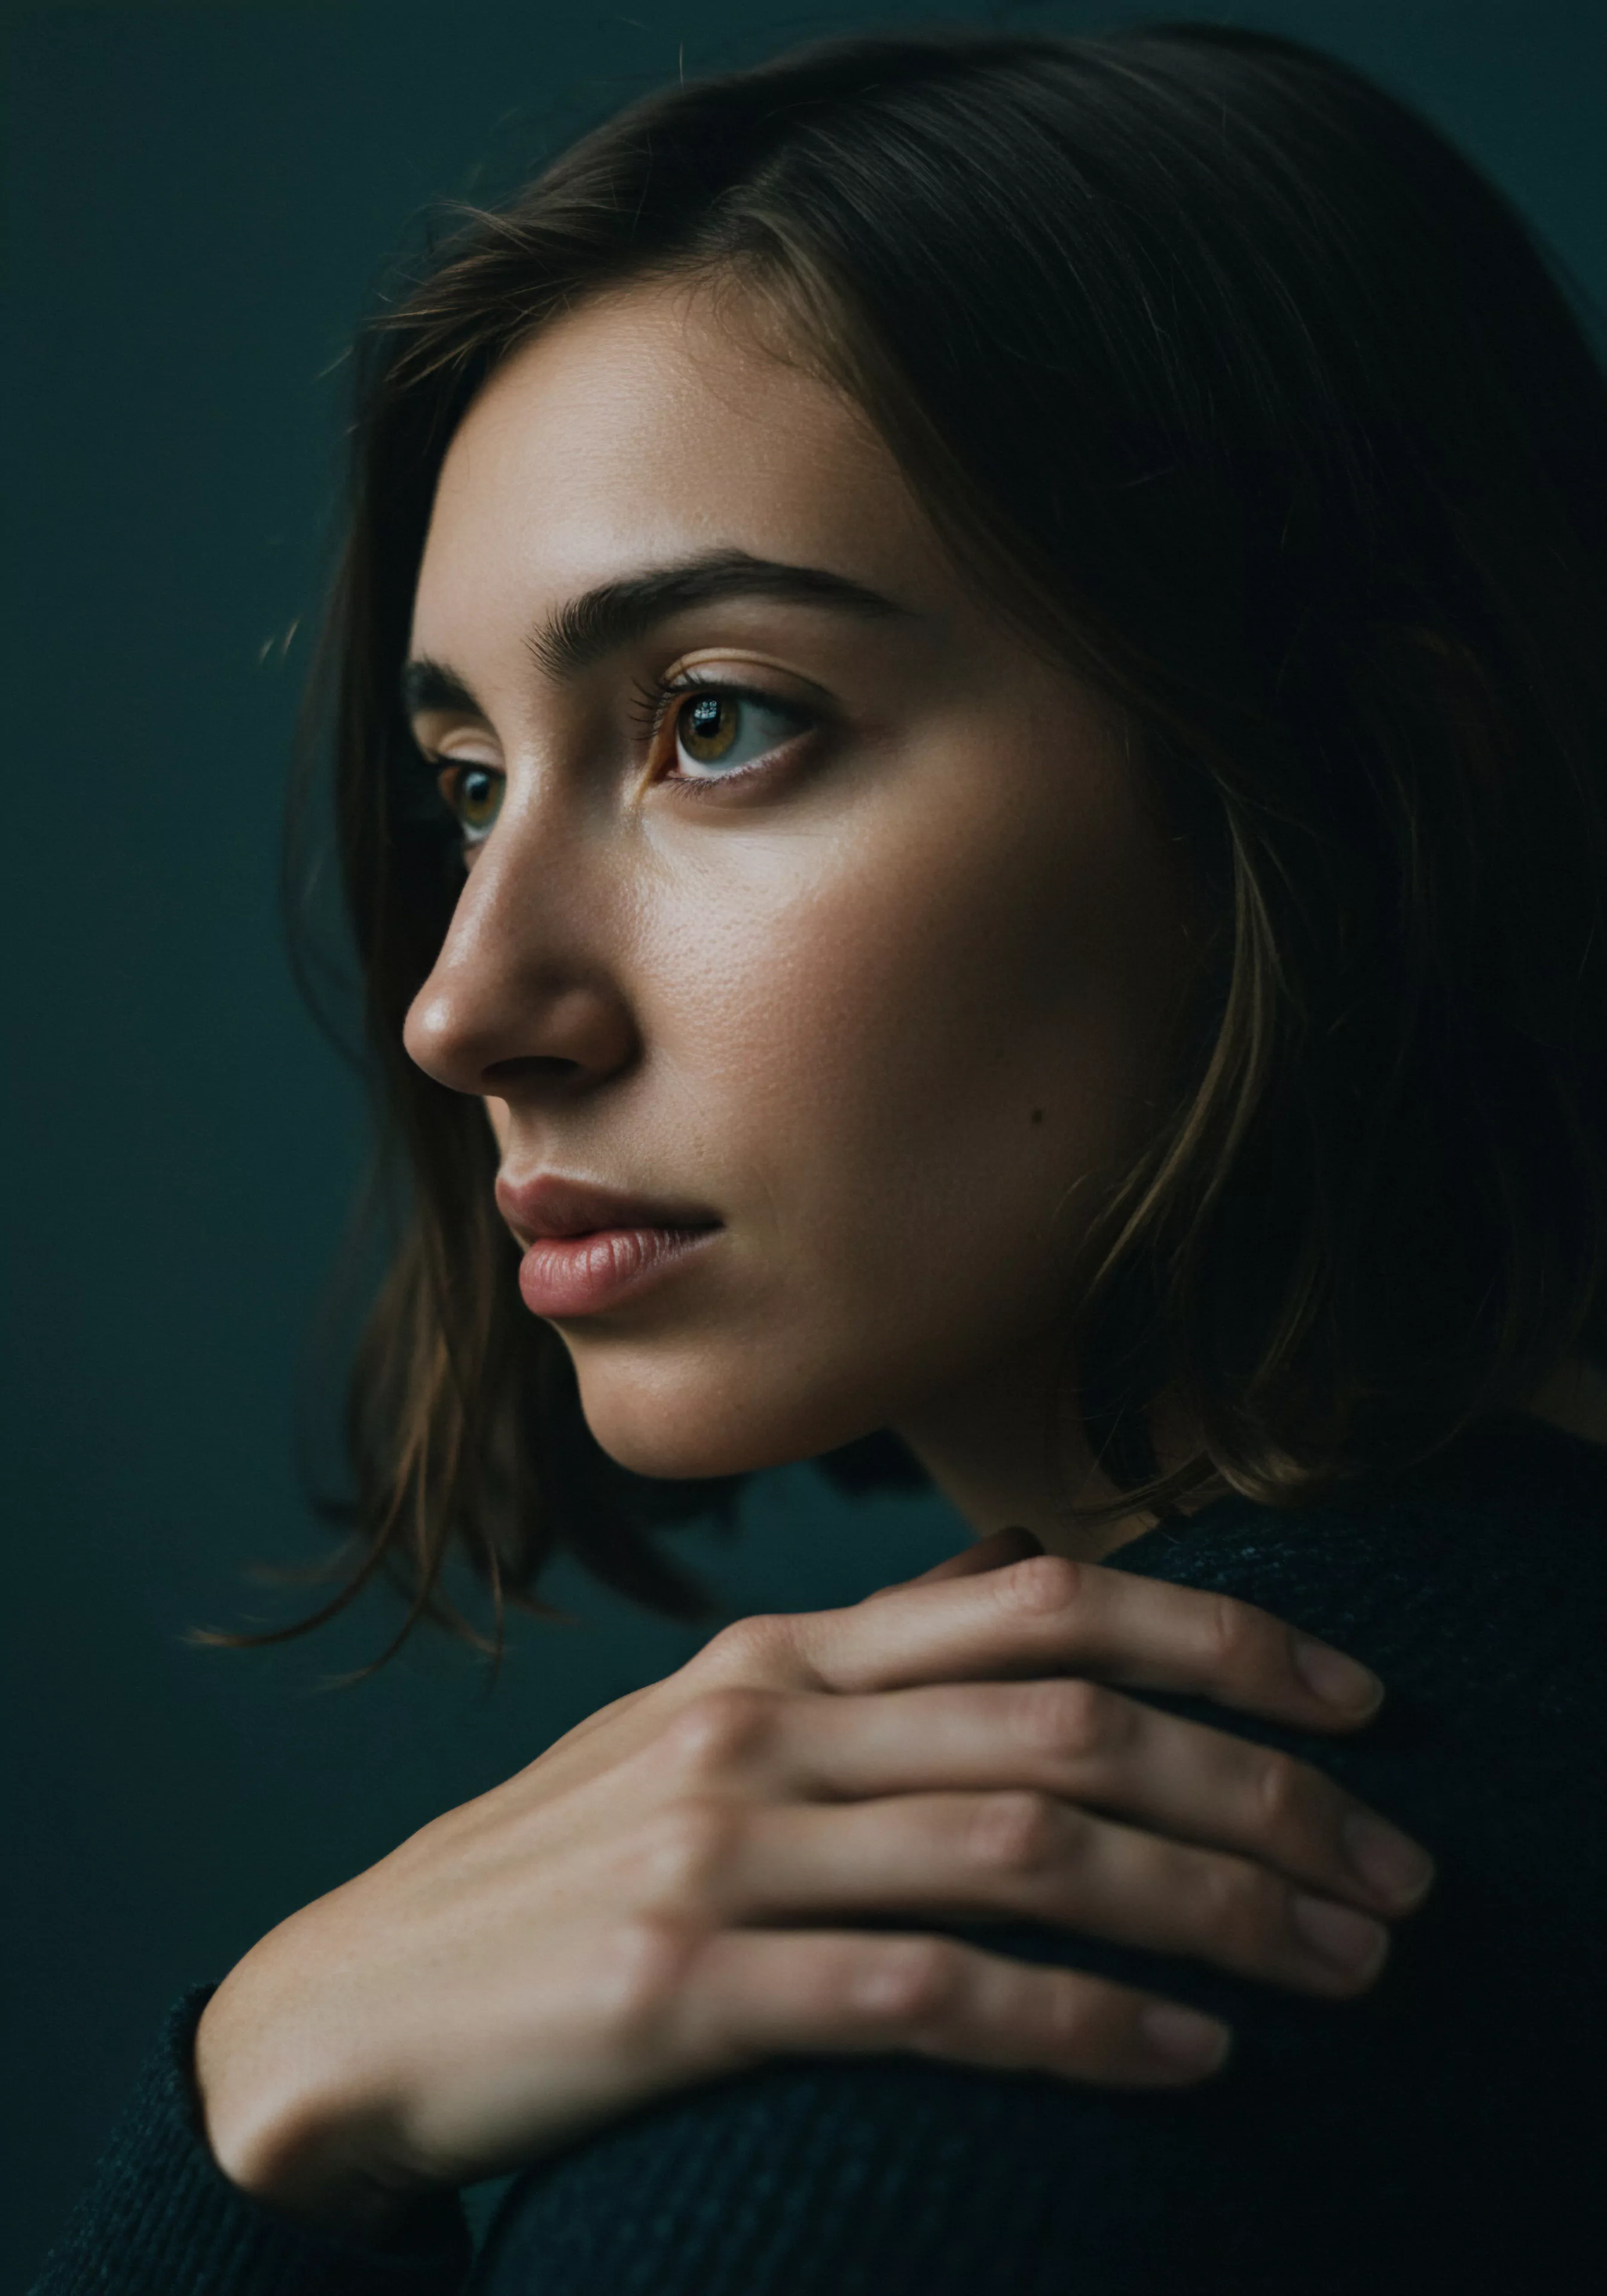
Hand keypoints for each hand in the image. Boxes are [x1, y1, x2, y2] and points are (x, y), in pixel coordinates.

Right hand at [194, 1535, 1431, 2235]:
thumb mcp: (700, 1738)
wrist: (350, 2006)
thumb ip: (857, 1678)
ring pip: (1027, 1850)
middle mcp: (763, 1729)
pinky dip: (1082, 2023)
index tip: (1354, 1696)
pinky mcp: (684, 1994)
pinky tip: (1187, 2054)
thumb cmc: (556, 1876)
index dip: (1215, 1639)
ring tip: (1343, 1962)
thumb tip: (1008, 1590)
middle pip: (1068, 1728)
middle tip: (1398, 1869)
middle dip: (1263, 1790)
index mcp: (778, 1660)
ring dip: (1214, 1905)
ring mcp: (721, 1856)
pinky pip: (932, 1999)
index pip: (1039, 1603)